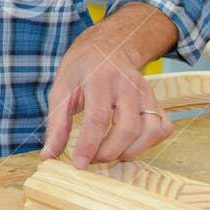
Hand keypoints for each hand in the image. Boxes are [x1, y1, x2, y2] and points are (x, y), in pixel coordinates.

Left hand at [43, 27, 172, 166]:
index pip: (98, 117)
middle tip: (91, 160)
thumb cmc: (81, 68)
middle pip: (127, 128)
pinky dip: (148, 144)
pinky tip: (128, 144)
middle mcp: (127, 85)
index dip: (89, 144)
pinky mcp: (157, 100)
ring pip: (149, 131)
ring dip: (129, 152)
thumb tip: (48, 156)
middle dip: (109, 153)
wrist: (109, 46)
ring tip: (108, 153)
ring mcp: (146, 92)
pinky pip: (162, 128)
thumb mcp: (61, 88)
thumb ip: (56, 124)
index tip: (79, 164)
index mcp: (99, 78)